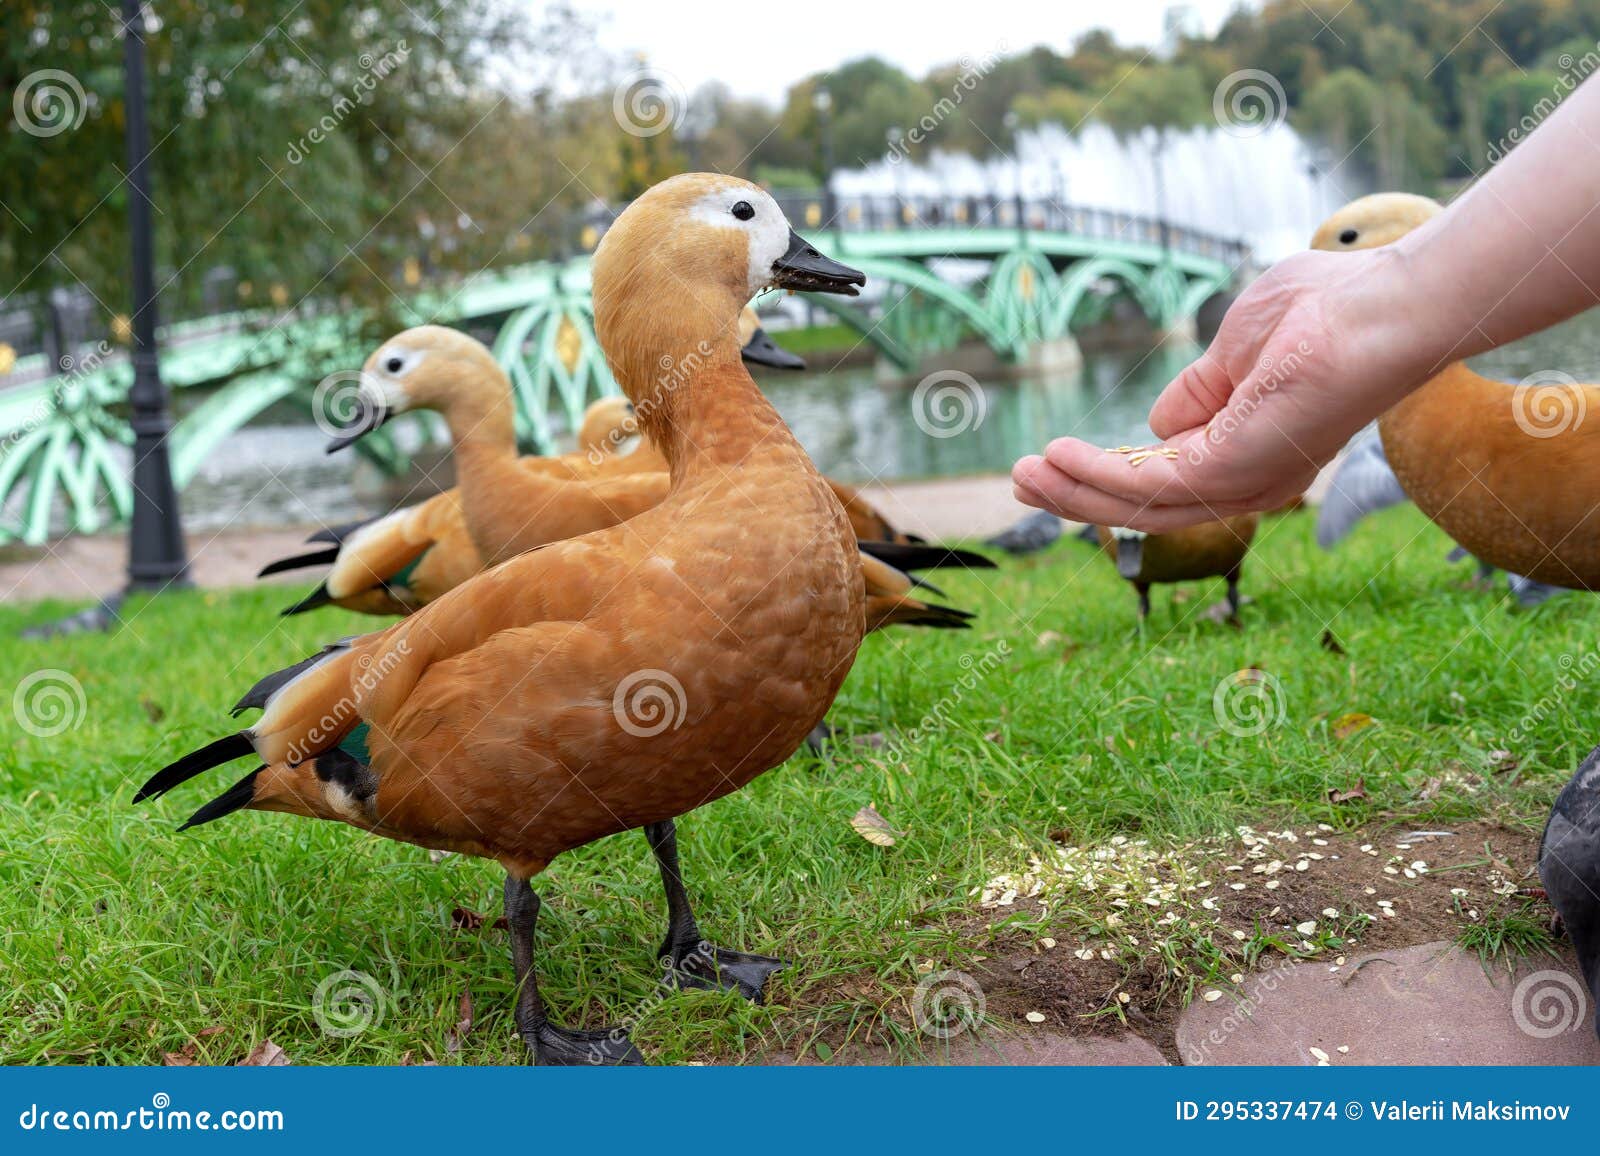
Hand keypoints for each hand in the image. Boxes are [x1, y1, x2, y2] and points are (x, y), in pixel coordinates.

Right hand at [1011, 246, 1437, 530]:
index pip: (1170, 479)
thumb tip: (1158, 422)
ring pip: (1139, 506)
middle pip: (1146, 505)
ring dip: (1074, 492)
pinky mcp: (1232, 471)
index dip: (1109, 474)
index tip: (1056, 459)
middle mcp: (1250, 480)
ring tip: (1024, 475)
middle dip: (1078, 496)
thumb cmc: (1329, 308)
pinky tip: (1058, 458)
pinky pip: (1146, 485)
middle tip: (1023, 482)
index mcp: (1254, 451)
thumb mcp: (1238, 345)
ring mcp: (1243, 481)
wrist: (1383, 306)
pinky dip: (1095, 475)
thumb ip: (1200, 387)